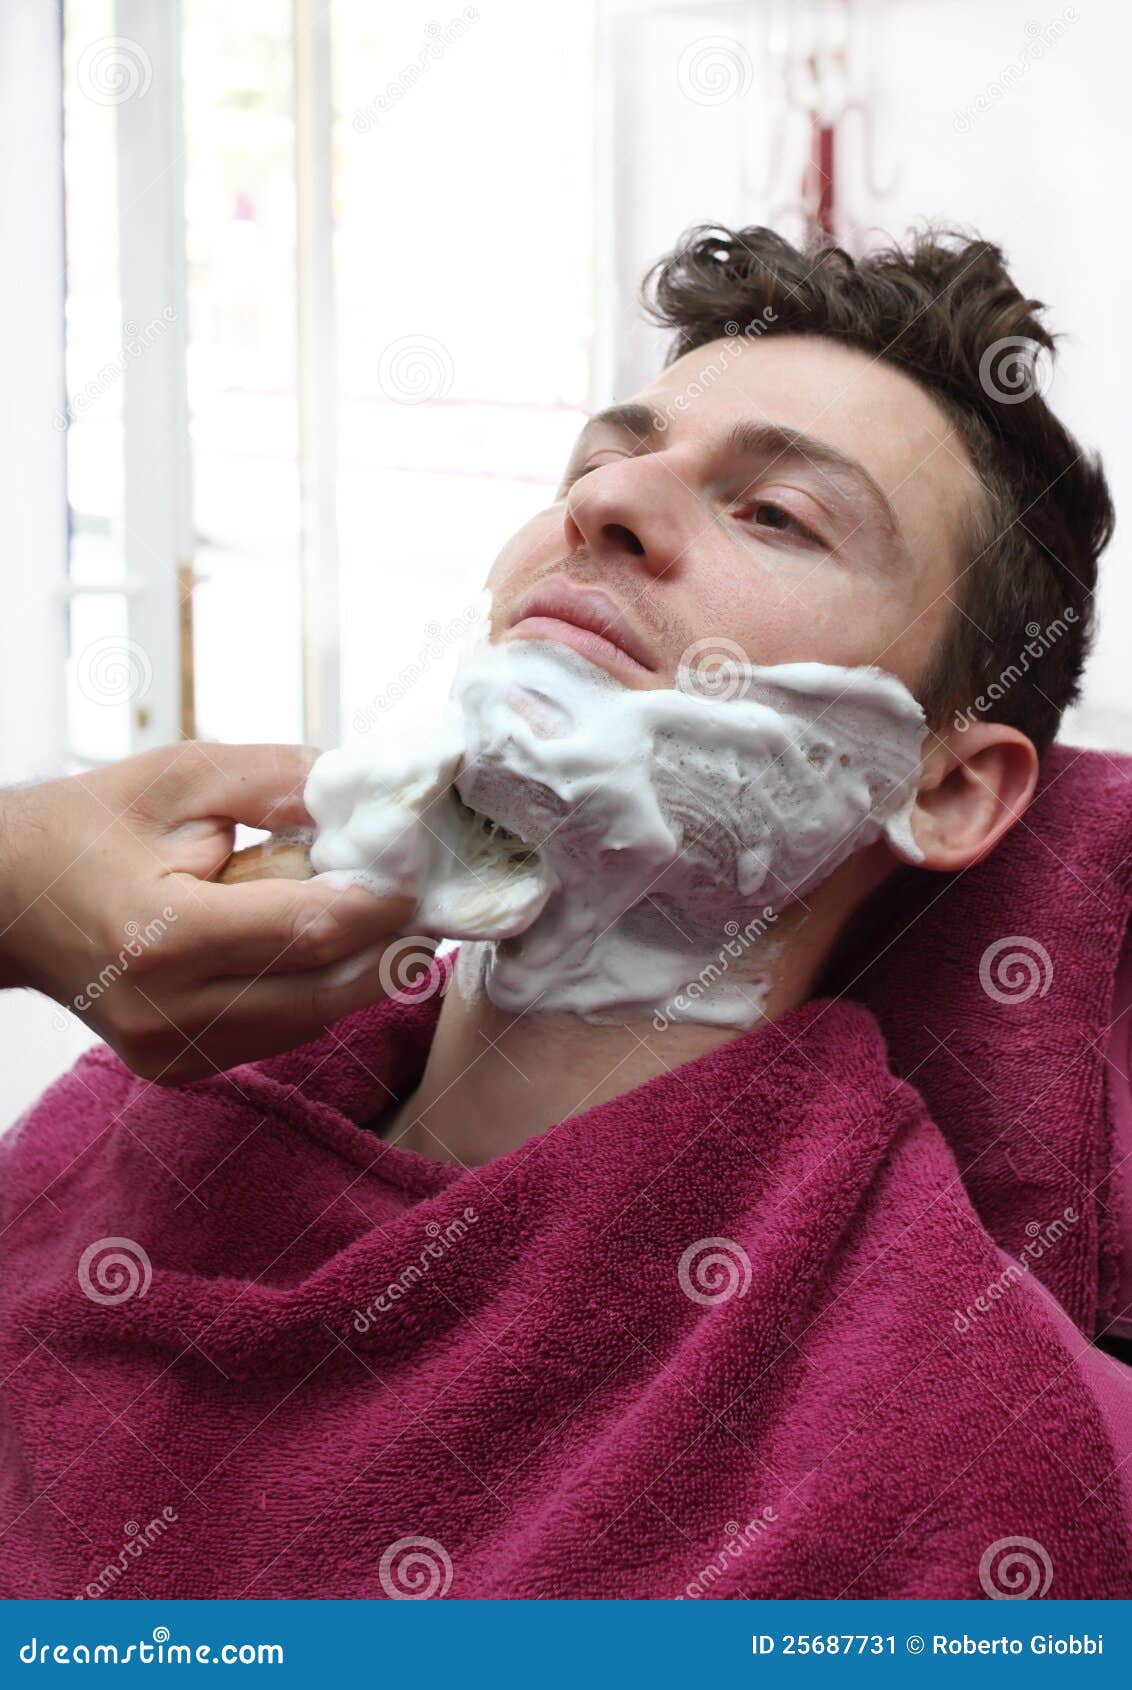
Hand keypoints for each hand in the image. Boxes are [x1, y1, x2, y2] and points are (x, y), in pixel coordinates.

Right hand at [0, 742, 418, 1082]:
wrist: (5, 901)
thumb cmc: (90, 828)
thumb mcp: (181, 777)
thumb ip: (279, 781)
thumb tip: (370, 794)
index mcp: (160, 936)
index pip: (309, 933)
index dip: (381, 905)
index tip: (421, 876)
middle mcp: (168, 1011)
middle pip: (326, 993)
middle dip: (387, 947)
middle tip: (426, 905)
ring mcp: (173, 1051)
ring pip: (312, 1021)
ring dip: (358, 972)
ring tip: (376, 916)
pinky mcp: (180, 1067)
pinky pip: (282, 1032)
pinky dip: (315, 990)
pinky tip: (318, 945)